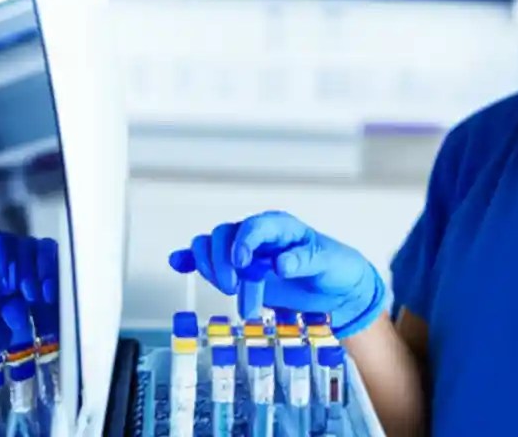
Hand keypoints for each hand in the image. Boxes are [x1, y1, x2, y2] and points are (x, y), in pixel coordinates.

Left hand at [0, 234, 58, 339]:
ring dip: (44, 269)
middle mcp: (17, 263)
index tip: (5, 282)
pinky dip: (58, 279)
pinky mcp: (60, 284)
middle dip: (25, 269)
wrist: (3, 361)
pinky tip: (50, 298)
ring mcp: (40, 271)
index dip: (2, 256)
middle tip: (25, 294)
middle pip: (25, 246)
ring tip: (39, 297)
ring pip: (47, 251)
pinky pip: (64, 268)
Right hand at [168, 211, 386, 337]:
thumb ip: (304, 261)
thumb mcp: (328, 263)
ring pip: (212, 247)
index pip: (254, 226)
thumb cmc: (335, 268)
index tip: (243, 264)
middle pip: (224, 235)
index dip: (244, 242)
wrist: (338, 290)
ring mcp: (246, 253)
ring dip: (211, 269)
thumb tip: (280, 263)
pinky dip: (191, 260)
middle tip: (234, 287)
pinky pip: (207, 260)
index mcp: (281, 227)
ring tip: (230, 291)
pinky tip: (179, 264)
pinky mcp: (238, 271)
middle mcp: (258, 236)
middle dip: (222, 261)